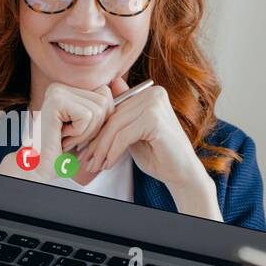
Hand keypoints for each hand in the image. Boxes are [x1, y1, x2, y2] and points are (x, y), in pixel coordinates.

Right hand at [0, 81, 111, 182]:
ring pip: (98, 109)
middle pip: (104, 100)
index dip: (102, 119)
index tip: (81, 132)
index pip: (105, 94)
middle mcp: (61, 86)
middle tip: (73, 137)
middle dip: (96, 126)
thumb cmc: (64, 152)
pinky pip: (88, 116)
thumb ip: (104, 106)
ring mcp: (57, 91)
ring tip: (67, 138)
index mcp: (68, 88)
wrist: (41, 168)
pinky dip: (80, 134)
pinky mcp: (56, 101)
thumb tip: (120, 83)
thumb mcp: (90, 127)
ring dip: (86, 132)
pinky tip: (62, 138)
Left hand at [78, 77, 219, 215]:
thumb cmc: (158, 154)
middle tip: (85, 159)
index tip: (83, 146)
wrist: (182, 173)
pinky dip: (112, 152)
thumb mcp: (133, 133)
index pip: (115, 108)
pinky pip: (123, 136)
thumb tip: (99, 105)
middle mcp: (153, 94)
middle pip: (113, 117)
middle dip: (96, 141)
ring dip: (101, 149)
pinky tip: (108, 164)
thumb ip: (121, 117)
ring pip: (115, 127)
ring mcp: (155, 104)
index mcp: (149, 93)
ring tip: (94, 165)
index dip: (97, 129)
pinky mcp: (154, 120)